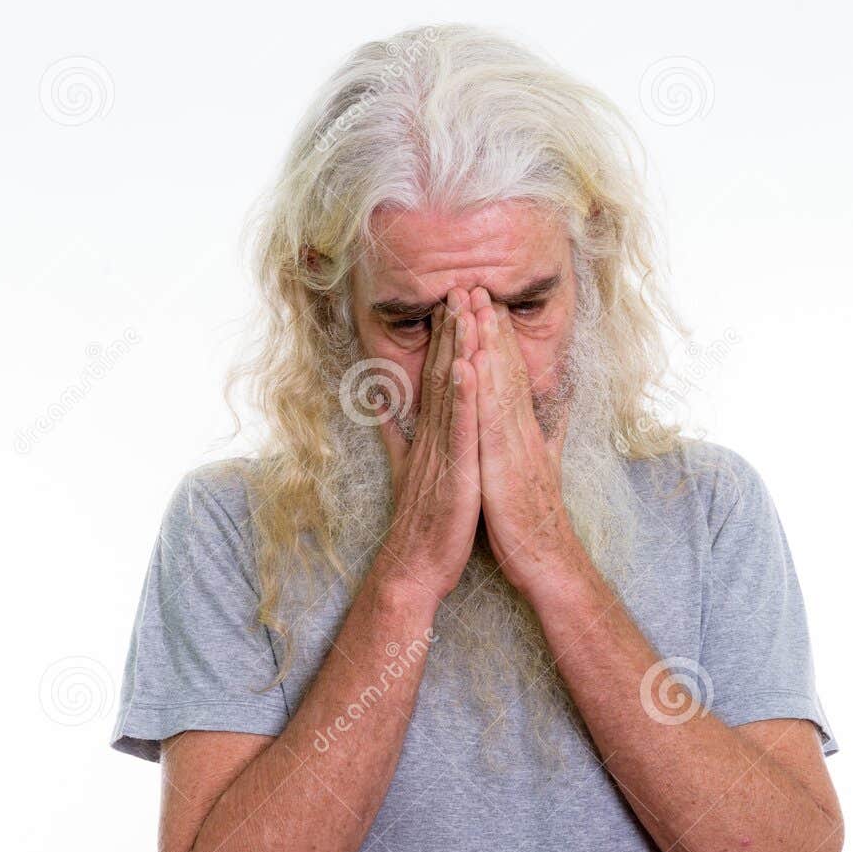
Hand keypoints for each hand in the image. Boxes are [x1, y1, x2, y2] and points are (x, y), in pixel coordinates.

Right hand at [372, 288, 480, 603]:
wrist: (415, 566)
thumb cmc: (422, 522)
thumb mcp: (407, 469)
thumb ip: (396, 433)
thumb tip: (384, 404)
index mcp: (430, 436)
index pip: (440, 378)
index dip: (448, 338)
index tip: (454, 300)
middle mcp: (433, 436)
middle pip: (444, 374)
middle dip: (453, 329)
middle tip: (459, 286)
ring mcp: (441, 452)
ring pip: (451, 392)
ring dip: (457, 349)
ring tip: (464, 311)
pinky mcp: (453, 471)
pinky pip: (459, 429)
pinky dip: (463, 397)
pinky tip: (468, 366)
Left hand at [467, 286, 585, 600]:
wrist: (544, 561)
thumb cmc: (530, 521)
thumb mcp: (529, 472)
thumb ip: (539, 439)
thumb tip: (545, 418)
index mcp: (520, 432)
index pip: (508, 376)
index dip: (495, 338)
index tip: (483, 303)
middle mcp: (520, 431)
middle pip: (504, 369)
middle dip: (489, 326)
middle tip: (476, 285)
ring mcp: (514, 446)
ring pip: (498, 385)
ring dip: (486, 344)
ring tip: (474, 307)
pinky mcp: (502, 466)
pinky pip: (489, 422)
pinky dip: (480, 392)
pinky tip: (468, 364)